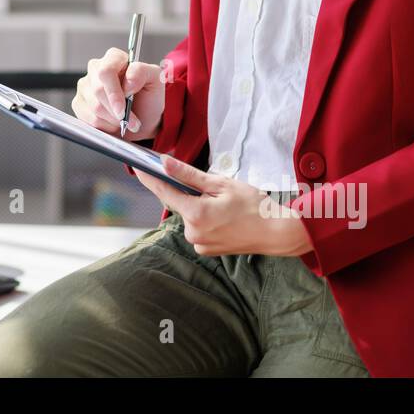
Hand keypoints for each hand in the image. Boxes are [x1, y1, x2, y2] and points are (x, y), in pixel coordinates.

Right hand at [71, 47, 164, 141]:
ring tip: (125, 121)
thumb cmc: (148, 98)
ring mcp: (85, 86)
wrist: (143, 118)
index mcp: (114, 58)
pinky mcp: (79, 103)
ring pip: (94, 107)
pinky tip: (112, 123)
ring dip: (113, 120)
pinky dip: (104, 126)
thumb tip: (128, 80)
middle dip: (116, 111)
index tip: (123, 110)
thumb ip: (142, 72)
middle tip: (132, 121)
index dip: (113, 92)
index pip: (105, 71)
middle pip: (98, 91)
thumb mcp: (155, 81)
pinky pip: (87, 119)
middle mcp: (95, 68)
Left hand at [133, 154, 313, 257]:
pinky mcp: (205, 250)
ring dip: (198, 206)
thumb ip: (189, 175)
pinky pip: (197, 228)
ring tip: (224, 205)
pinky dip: (204, 219)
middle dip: (189, 192)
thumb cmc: (254, 205)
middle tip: (212, 189)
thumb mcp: (222, 184)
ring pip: (190, 216)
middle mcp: (193, 233)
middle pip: (180, 204)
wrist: (276, 233)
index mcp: (196, 214)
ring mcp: (199, 244)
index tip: (138, 167)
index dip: (150, 178)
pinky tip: (223, 217)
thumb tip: (165, 164)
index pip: (165, 192)